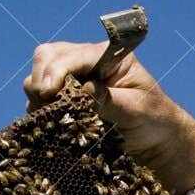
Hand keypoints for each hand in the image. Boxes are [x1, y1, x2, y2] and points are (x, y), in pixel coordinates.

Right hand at [23, 39, 194, 194]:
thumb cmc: (153, 120)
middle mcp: (88, 61)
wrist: (157, 139)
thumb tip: (81, 90)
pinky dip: (39, 105)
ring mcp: (75, 76)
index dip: (57, 71)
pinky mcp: (67, 95)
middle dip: (42, 79)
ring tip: (48, 115)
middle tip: (45, 105)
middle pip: (49, 56)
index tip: (49, 92)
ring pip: (40, 73)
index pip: (74, 55)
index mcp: (108, 55)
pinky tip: (49, 120)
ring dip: (38, 93)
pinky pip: (41, 94)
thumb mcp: (135, 110)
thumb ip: (109, 99)